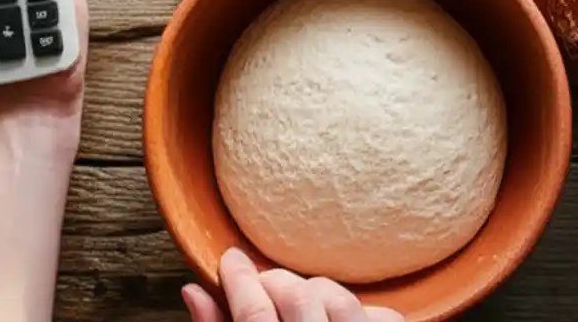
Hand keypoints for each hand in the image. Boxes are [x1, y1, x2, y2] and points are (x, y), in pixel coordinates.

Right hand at [183, 248, 404, 321]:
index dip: (239, 282)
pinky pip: (384, 314)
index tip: (229, 260)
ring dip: (313, 292)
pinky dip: (361, 310)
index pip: (255, 318)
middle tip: (260, 281)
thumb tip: (194, 290)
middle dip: (275, 282)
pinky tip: (338, 317)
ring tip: (296, 299)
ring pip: (339, 299)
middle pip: (300, 300)